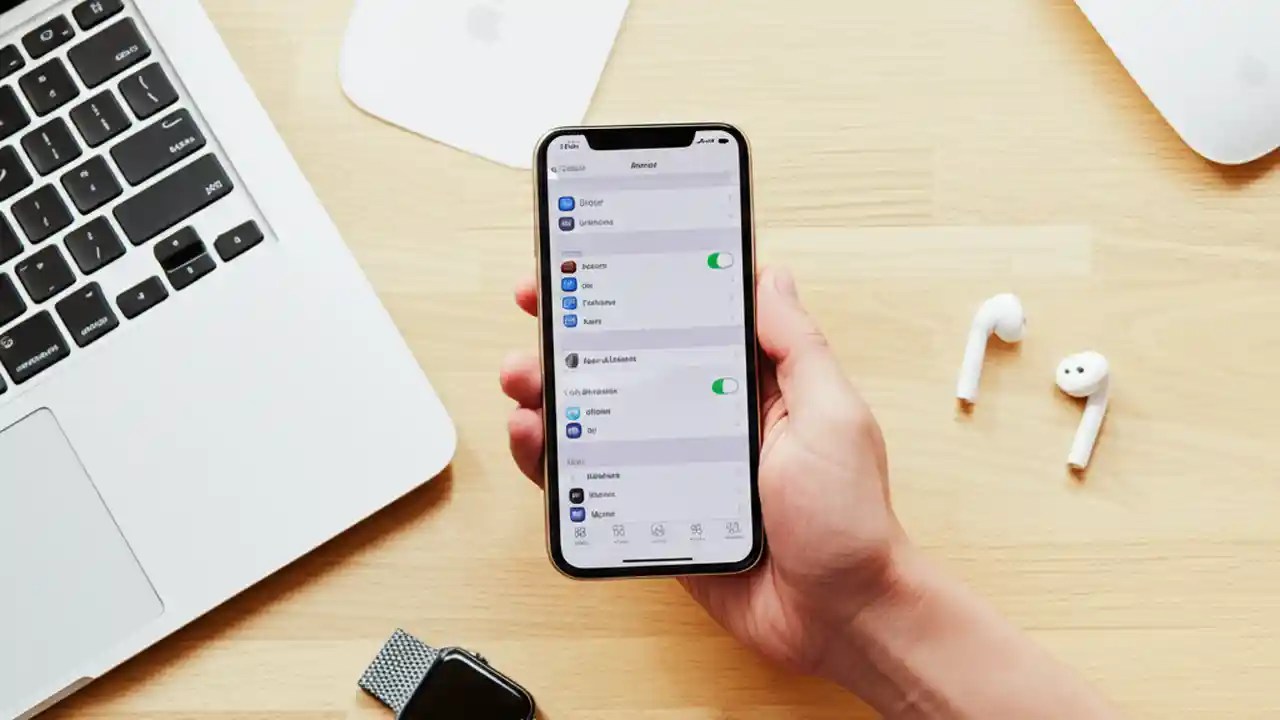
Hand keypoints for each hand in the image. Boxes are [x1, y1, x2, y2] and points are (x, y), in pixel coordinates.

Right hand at [500, 266, 906, 676]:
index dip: (636, 289)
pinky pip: (594, 478)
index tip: (592, 260)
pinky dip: (556, 458)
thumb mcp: (831, 416)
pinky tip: (535, 440)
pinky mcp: (653, 509)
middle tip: (534, 311)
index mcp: (750, 384)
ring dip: (552, 391)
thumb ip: (796, 348)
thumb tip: (769, 277)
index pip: (683, 319)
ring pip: (600, 417)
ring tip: (523, 380)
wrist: (838, 616)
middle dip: (574, 333)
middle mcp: (706, 417)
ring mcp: (675, 463)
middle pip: (628, 363)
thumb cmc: (848, 518)